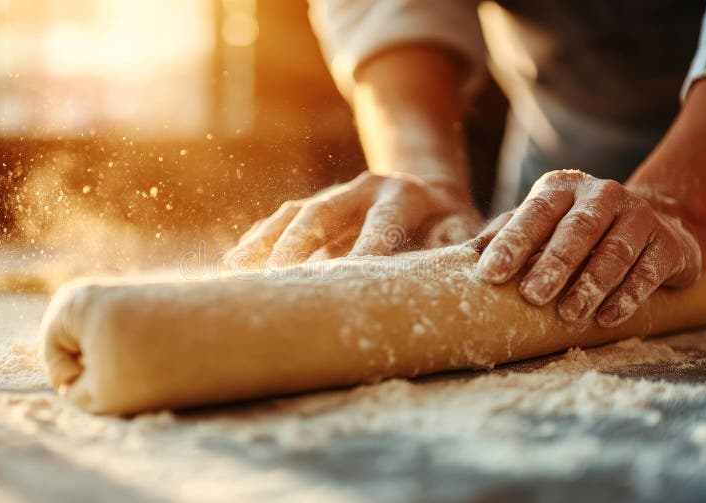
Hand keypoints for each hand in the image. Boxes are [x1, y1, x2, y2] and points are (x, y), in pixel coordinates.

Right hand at [226, 171, 482, 267]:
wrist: (426, 187)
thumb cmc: (449, 221)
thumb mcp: (463, 227)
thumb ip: (459, 245)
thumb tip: (470, 270)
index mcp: (403, 195)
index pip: (382, 223)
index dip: (365, 249)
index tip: (349, 280)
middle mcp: (363, 188)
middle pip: (323, 212)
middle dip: (300, 245)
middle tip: (280, 279)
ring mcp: (335, 193)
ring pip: (295, 213)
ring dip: (268, 241)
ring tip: (240, 271)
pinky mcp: (316, 204)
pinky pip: (281, 218)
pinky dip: (259, 238)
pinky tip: (235, 263)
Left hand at [473, 170, 701, 327]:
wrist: (655, 224)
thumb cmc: (575, 230)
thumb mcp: (540, 223)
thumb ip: (505, 234)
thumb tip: (462, 257)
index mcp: (561, 188)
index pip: (534, 213)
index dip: (512, 243)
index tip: (489, 274)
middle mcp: (602, 195)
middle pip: (578, 229)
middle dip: (554, 263)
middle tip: (531, 295)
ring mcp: (639, 216)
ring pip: (615, 250)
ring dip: (591, 284)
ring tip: (569, 313)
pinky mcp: (667, 244)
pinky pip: (647, 270)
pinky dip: (628, 295)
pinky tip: (607, 318)